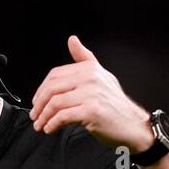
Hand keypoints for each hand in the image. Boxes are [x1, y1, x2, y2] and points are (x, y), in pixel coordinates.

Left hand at [29, 35, 152, 150]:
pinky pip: (62, 117)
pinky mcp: (91, 111)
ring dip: (43, 117)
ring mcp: (91, 94)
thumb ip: (85, 58)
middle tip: (35, 116)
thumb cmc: (115, 106)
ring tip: (41, 125)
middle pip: (52, 88)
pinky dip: (52, 124)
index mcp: (90, 69)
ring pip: (55, 103)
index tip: (36, 102)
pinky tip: (50, 129)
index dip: (41, 89)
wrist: (133, 126)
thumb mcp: (101, 76)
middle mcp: (90, 78)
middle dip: (39, 104)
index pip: (55, 75)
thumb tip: (72, 40)